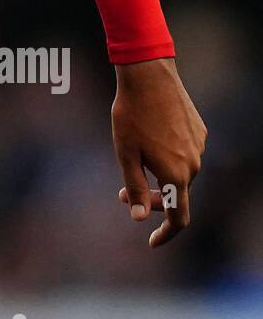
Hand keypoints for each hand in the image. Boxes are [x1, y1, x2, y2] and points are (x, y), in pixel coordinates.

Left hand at [112, 57, 205, 248]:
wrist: (149, 77)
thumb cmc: (131, 115)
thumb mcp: (125, 154)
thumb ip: (134, 188)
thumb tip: (138, 218)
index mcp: (176, 175)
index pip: (178, 218)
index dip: (165, 234)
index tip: (151, 242)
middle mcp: (193, 165)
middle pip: (175, 195)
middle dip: (150, 200)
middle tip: (120, 194)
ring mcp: (199, 147)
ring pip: (179, 173)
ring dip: (158, 177)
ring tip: (132, 162)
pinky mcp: (199, 131)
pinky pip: (183, 154)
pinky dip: (166, 158)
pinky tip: (149, 141)